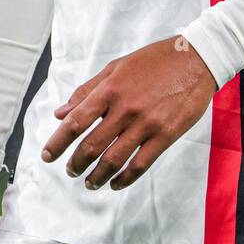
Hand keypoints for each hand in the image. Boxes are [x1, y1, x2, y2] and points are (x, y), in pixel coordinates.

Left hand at [41, 36, 217, 190]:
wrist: (196, 60)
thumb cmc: (154, 60)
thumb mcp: (116, 67)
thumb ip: (87, 90)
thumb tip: (60, 112)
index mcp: (110, 89)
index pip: (75, 122)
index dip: (57, 142)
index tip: (47, 156)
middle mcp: (125, 108)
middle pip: (91, 145)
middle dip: (76, 163)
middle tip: (70, 170)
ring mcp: (146, 123)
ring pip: (113, 159)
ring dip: (97, 175)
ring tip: (89, 182)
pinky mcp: (166, 135)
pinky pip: (140, 164)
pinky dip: (124, 179)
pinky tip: (115, 183)